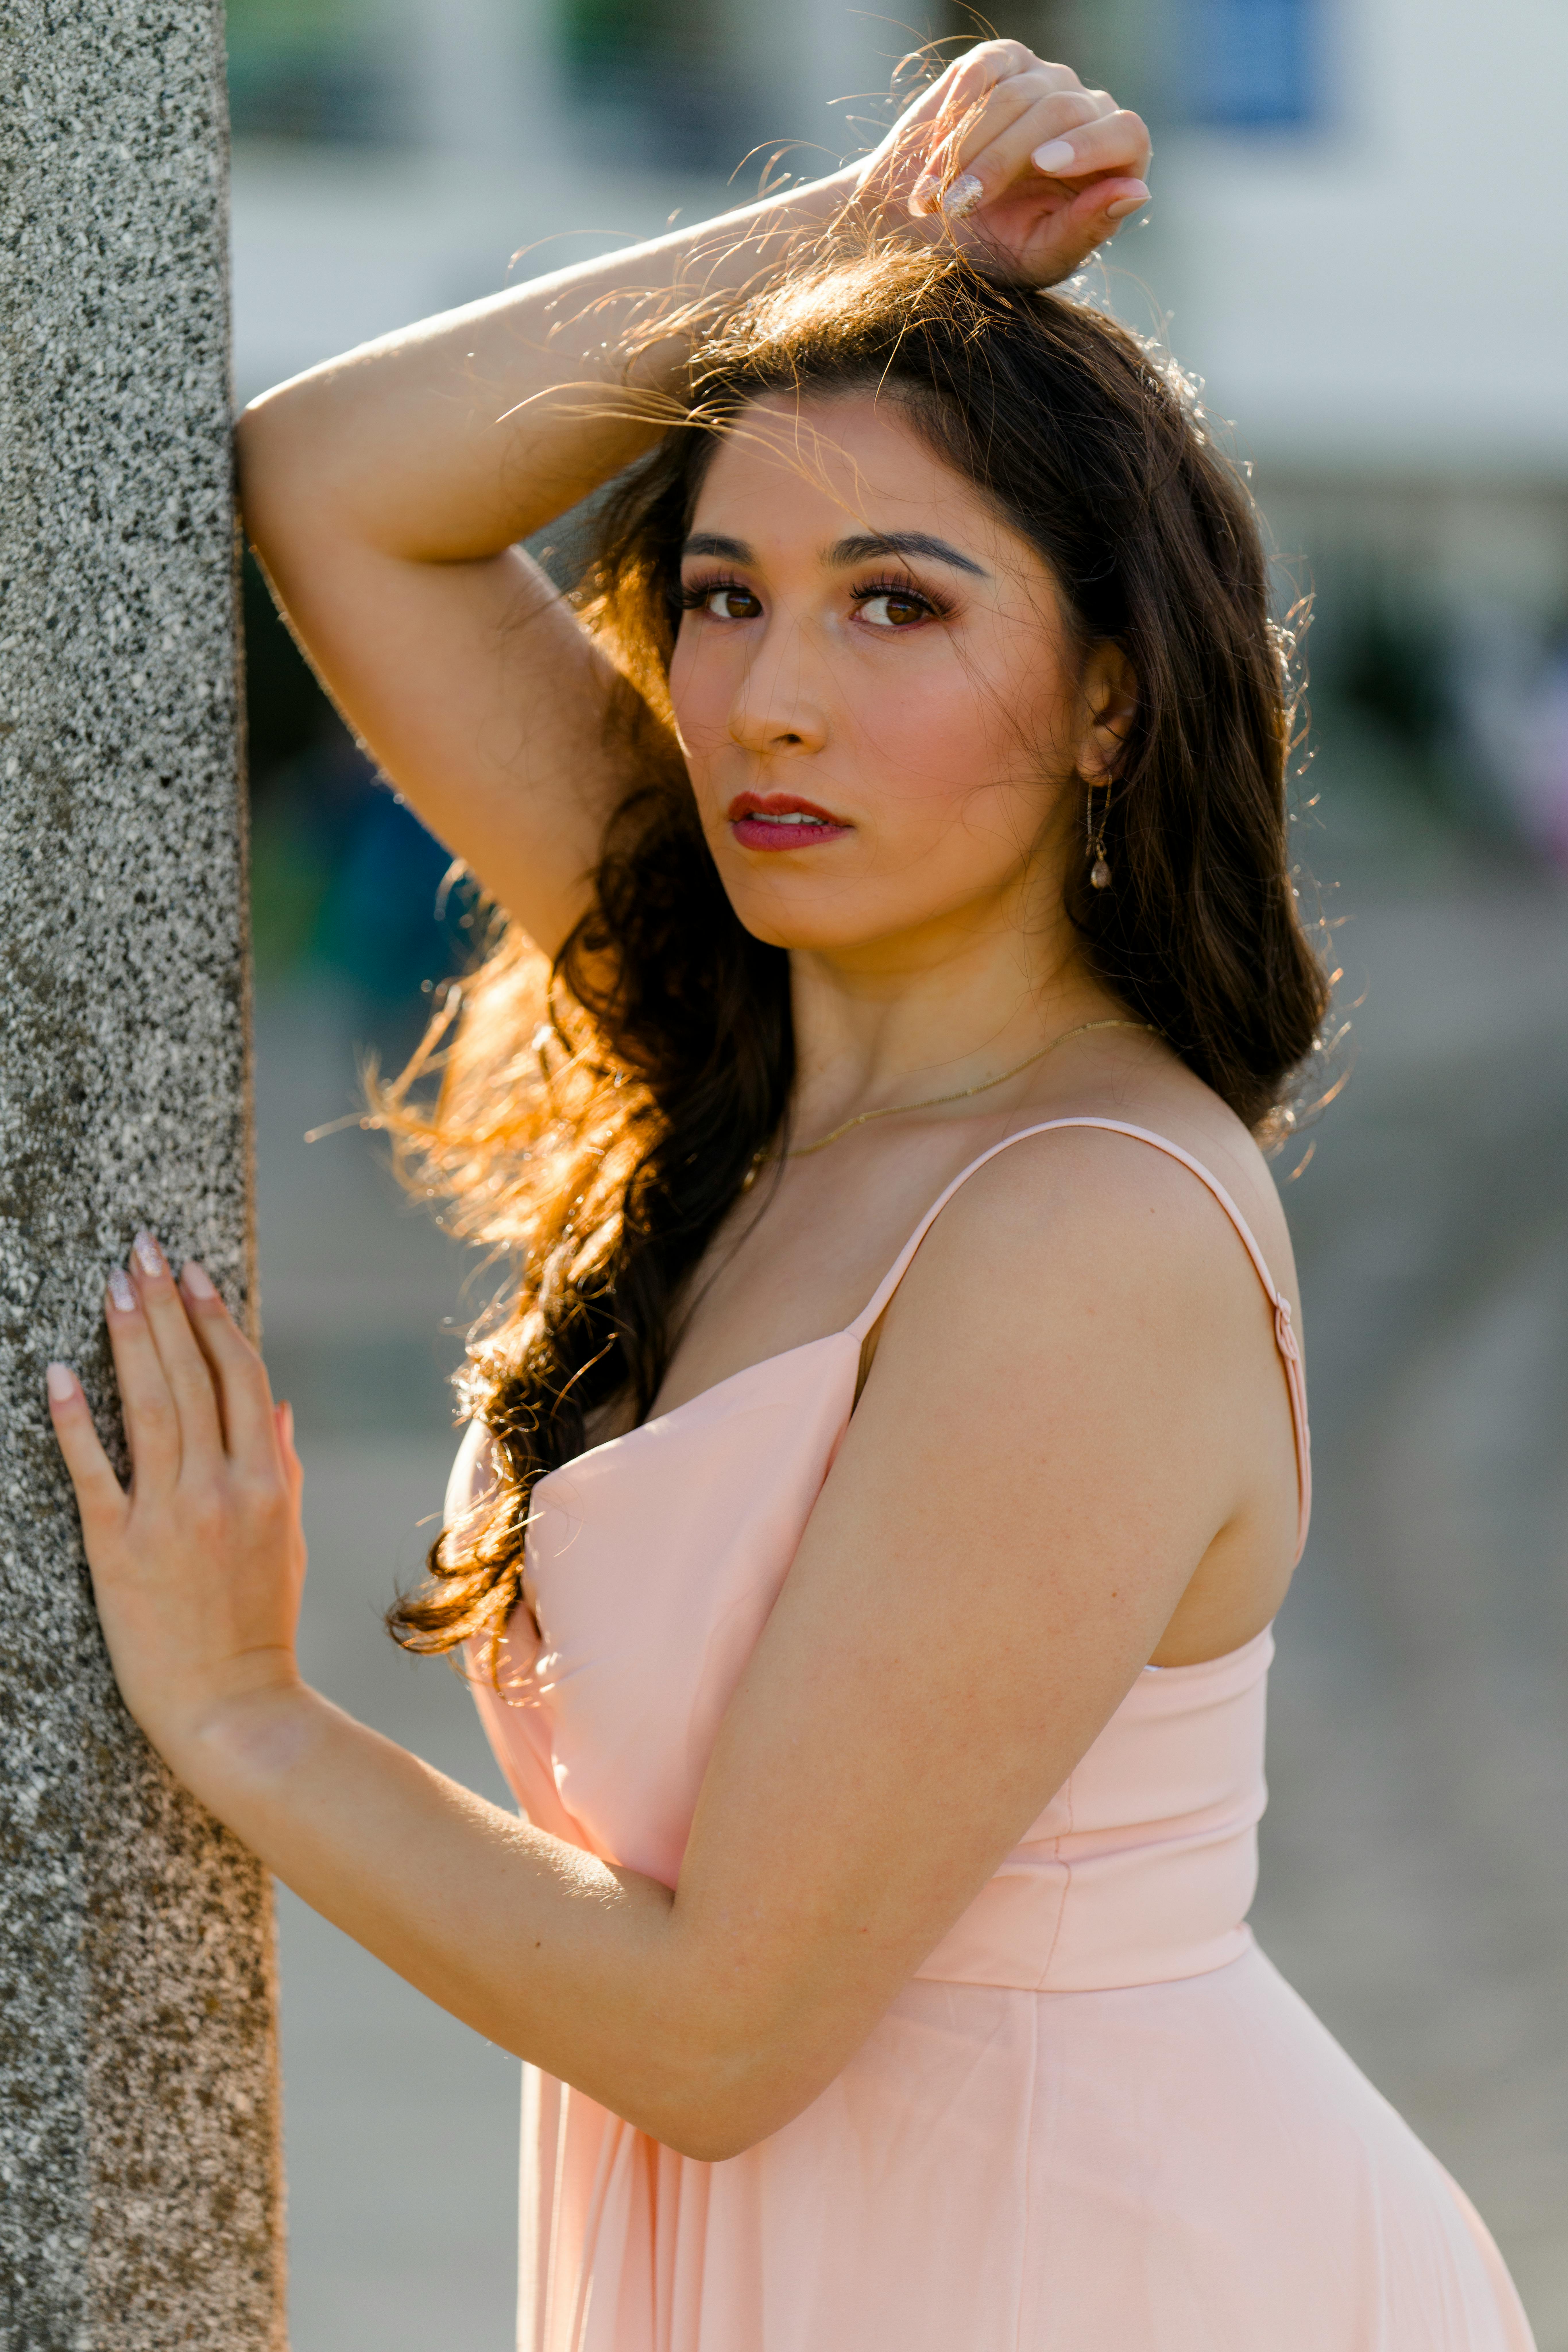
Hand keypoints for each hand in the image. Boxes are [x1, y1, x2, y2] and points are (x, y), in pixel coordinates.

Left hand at [47, 1232, 306, 1769]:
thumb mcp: (287, 1540)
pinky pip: (96, 1473)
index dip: (218, 1319)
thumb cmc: (258, 1624)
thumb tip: (277, 1405)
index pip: (243, 1378)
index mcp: (267, 1482)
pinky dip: (75, 1420)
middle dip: (169, 1305)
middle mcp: (222, 1489)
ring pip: (151, 1407)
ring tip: (114, 1283)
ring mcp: (171, 1517)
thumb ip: (281, 1467)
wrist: (232, 1707)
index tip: (197, 1274)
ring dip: (131, 1338)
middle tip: (146, 1250)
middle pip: (194, 1376)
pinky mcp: (120, 1550)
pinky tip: (61, 1373)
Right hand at [856, 40, 1150, 286]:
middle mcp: (1085, 111)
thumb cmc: (994, 249)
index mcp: (1111, 159)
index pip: (1125, 133)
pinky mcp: (1002, 61)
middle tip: (960, 206)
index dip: (1088, 145)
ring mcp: (1044, 80)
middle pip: (1061, 112)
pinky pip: (986, 67)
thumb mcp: (1041, 256)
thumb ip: (1087, 229)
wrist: (931, 229)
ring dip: (967, 148)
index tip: (1044, 165)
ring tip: (934, 198)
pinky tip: (935, 152)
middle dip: (1002, 161)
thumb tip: (1136, 192)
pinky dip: (957, 109)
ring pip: (1016, 94)